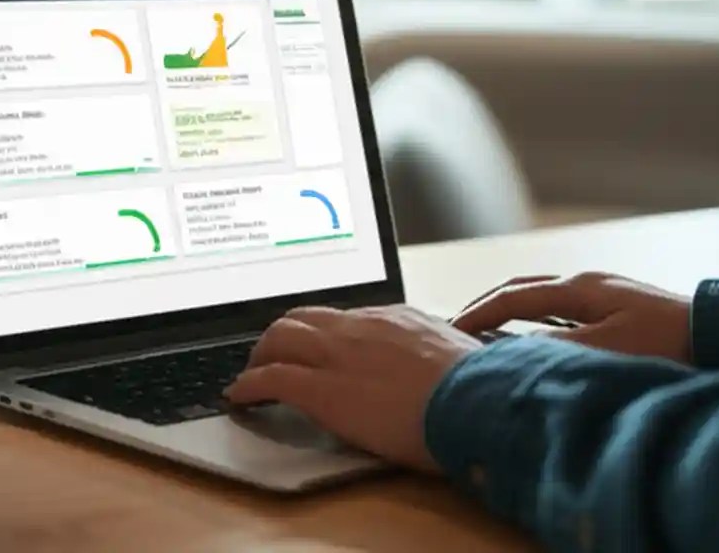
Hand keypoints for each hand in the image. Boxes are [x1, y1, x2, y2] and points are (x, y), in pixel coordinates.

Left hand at [224, 305, 481, 471]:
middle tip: (270, 357)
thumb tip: (437, 371)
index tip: (315, 350)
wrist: (477, 401)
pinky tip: (239, 396)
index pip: (342, 318)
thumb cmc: (479, 390)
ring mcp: (338, 355)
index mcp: (394, 319)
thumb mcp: (457, 358)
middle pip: (302, 318)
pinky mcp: (323, 390)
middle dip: (280, 338)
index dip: (321, 335)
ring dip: (259, 356)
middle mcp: (360, 327)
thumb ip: (434, 357)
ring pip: (279, 339)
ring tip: (251, 376)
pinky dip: (248, 385)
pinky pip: (270, 378)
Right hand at [452, 272, 692, 363]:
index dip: (476, 315)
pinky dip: (535, 317)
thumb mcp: (605, 349)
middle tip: (457, 325)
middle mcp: (586, 282)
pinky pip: (560, 306)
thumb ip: (555, 348)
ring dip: (510, 310)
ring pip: (541, 295)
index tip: (448, 332)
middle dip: (487, 305)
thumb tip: (512, 350)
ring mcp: (603, 291)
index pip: (511, 298)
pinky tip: (535, 336)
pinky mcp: (617, 304)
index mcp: (579, 289)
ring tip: (487, 330)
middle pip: (521, 287)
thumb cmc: (667, 343)